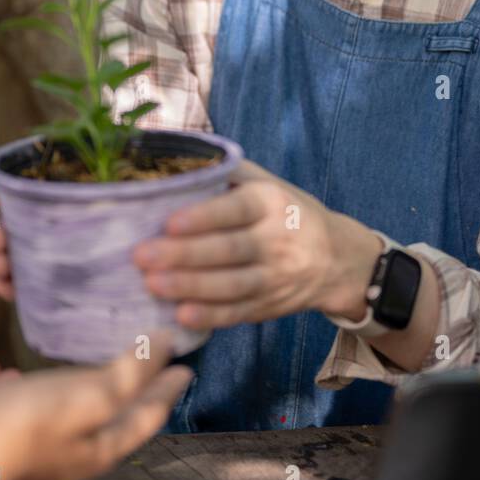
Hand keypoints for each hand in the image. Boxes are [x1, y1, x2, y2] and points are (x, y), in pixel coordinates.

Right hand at [0, 337, 192, 479]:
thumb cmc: (19, 430)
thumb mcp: (84, 399)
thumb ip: (128, 375)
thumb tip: (167, 347)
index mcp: (100, 447)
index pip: (148, 414)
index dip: (168, 387)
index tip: (187, 363)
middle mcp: (77, 452)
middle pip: (121, 417)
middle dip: (142, 389)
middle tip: (157, 360)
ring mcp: (43, 446)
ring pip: (87, 412)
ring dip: (104, 385)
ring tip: (109, 360)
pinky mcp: (12, 434)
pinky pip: (53, 406)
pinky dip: (66, 386)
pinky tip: (54, 372)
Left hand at [133, 160, 382, 330]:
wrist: (337, 258)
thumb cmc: (288, 212)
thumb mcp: (269, 183)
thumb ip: (229, 173)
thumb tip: (177, 163)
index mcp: (272, 203)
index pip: (238, 210)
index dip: (205, 217)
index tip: (170, 222)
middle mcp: (277, 240)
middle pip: (229, 250)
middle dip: (184, 254)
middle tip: (141, 256)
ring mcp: (275, 277)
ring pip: (231, 285)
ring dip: (190, 287)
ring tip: (152, 285)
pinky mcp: (269, 306)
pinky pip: (238, 313)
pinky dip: (210, 316)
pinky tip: (181, 315)